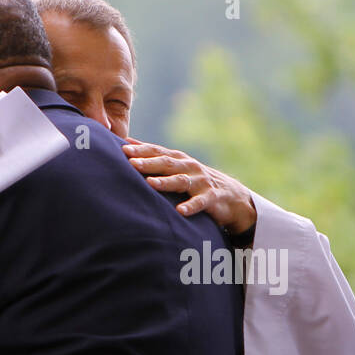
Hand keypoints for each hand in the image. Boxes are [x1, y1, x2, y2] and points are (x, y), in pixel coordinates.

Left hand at [122, 138, 256, 235]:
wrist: (231, 195)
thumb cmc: (195, 179)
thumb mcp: (176, 165)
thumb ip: (154, 155)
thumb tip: (127, 143)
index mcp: (178, 159)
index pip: (158, 152)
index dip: (142, 150)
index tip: (123, 149)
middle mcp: (189, 167)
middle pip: (167, 164)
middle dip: (149, 163)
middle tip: (132, 163)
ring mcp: (201, 182)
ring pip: (181, 181)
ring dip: (166, 182)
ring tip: (151, 184)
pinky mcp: (212, 197)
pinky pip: (200, 202)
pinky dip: (191, 206)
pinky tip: (180, 211)